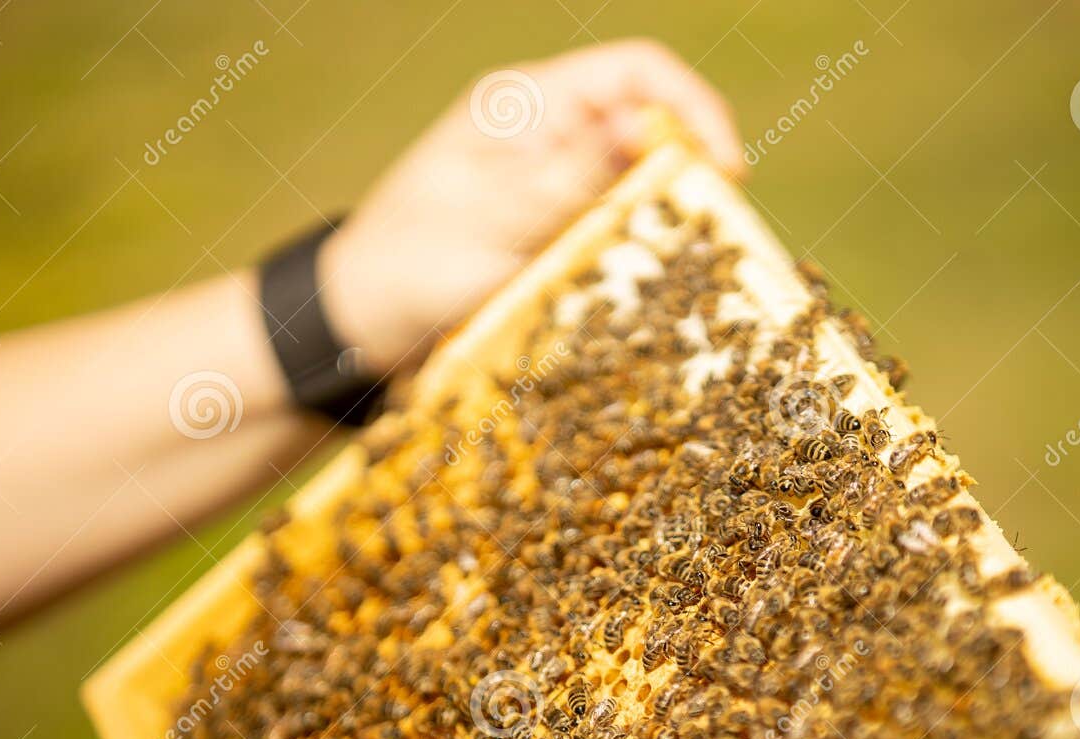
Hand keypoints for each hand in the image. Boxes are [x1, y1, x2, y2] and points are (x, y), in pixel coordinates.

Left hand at [319, 40, 741, 372]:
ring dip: (664, 220)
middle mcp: (547, 134)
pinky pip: (614, 228)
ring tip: (683, 268)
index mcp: (526, 104)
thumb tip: (648, 131)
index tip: (724, 171)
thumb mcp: (491, 224)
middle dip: (688, 172)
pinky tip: (646, 288)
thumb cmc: (404, 268)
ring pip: (638, 184)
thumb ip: (569, 180)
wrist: (355, 325)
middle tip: (712, 233)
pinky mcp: (552, 232)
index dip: (692, 110)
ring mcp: (550, 184)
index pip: (637, 73)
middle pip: (649, 127)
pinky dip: (636, 252)